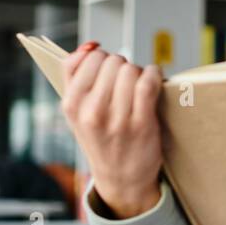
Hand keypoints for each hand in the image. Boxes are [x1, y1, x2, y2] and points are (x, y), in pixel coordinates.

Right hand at [60, 41, 163, 217]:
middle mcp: (90, 112)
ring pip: (129, 70)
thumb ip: (76, 77)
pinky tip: (154, 77)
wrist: (121, 179)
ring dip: (138, 71)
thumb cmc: (101, 139)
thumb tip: (91, 45)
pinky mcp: (142, 123)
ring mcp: (117, 119)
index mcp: (71, 105)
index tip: (106, 69)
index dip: (98, 58)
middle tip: (125, 80)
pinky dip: (154, 73)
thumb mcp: (77, 112)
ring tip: (138, 84)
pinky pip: (148, 82)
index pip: (82, 60)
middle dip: (120, 65)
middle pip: (110, 61)